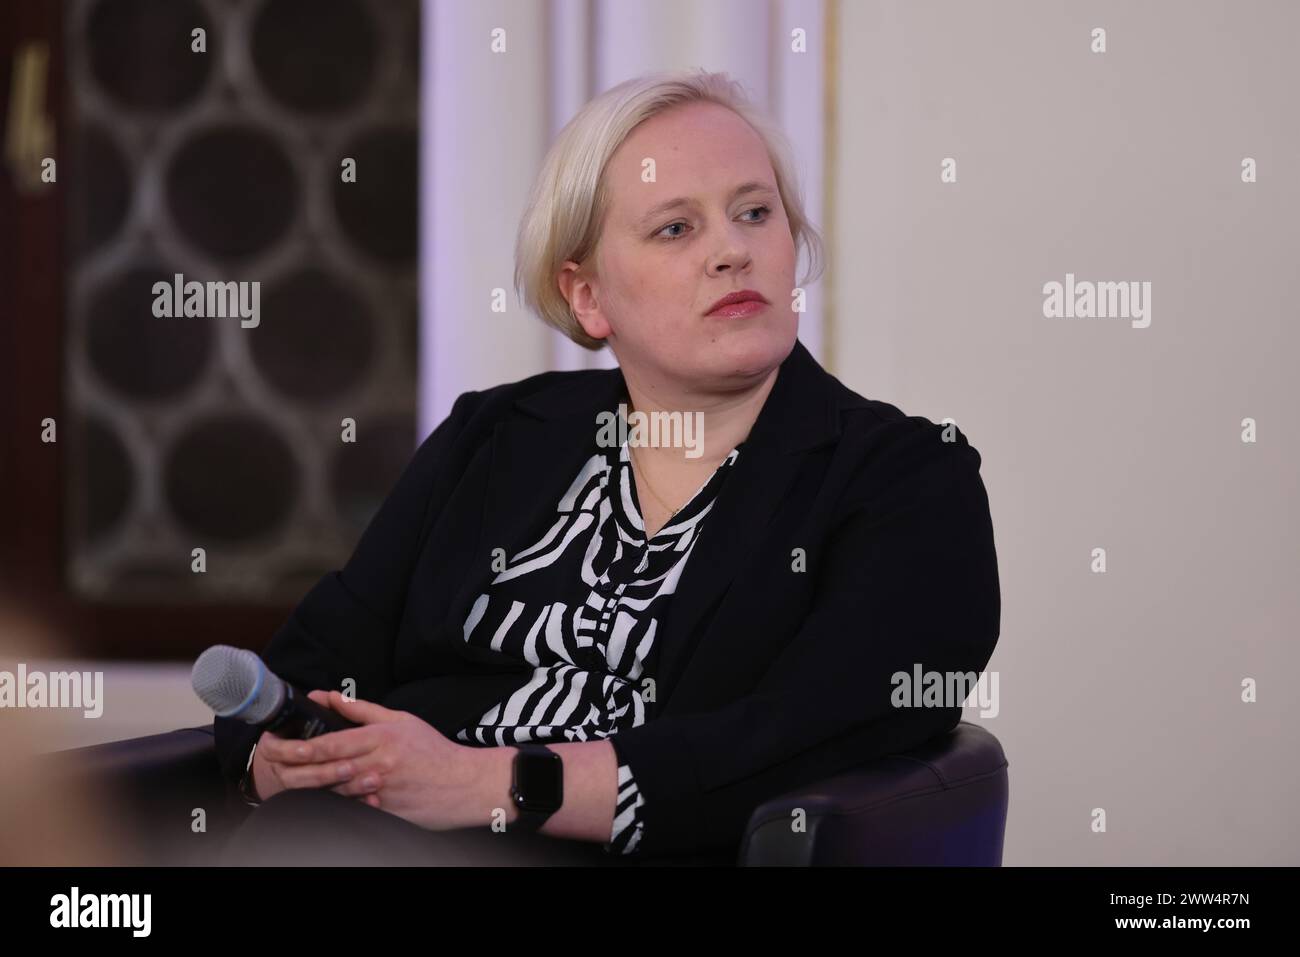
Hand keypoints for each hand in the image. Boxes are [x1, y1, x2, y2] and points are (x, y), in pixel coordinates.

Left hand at [254, 690, 487, 830]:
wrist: (464, 783)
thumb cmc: (433, 750)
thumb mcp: (401, 721)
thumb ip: (362, 710)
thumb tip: (330, 697)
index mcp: (381, 739)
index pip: (334, 743)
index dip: (304, 746)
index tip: (283, 746)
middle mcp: (378, 764)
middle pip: (328, 769)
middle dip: (299, 769)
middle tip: (276, 766)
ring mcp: (381, 790)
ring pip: (337, 791)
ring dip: (315, 788)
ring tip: (293, 783)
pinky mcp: (386, 812)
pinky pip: (354, 809)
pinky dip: (338, 805)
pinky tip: (324, 802)